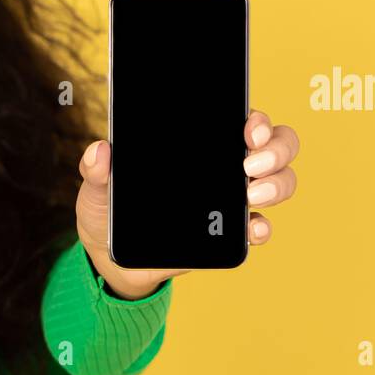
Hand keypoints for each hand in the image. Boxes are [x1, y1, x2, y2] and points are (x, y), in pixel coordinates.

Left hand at [75, 108, 299, 298]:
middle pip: (275, 145)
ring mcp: (231, 200)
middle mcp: (225, 166)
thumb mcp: (97, 187)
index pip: (241, 120)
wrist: (109, 255)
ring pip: (278, 182)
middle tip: (251, 163)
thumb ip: (96, 170)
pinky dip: (263, 228)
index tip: (248, 129)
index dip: (257, 120)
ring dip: (277, 184)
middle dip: (277, 148)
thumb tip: (100, 151)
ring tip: (252, 194)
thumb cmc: (109, 209)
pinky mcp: (229, 235)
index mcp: (199, 143)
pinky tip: (252, 228)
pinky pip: (259, 229)